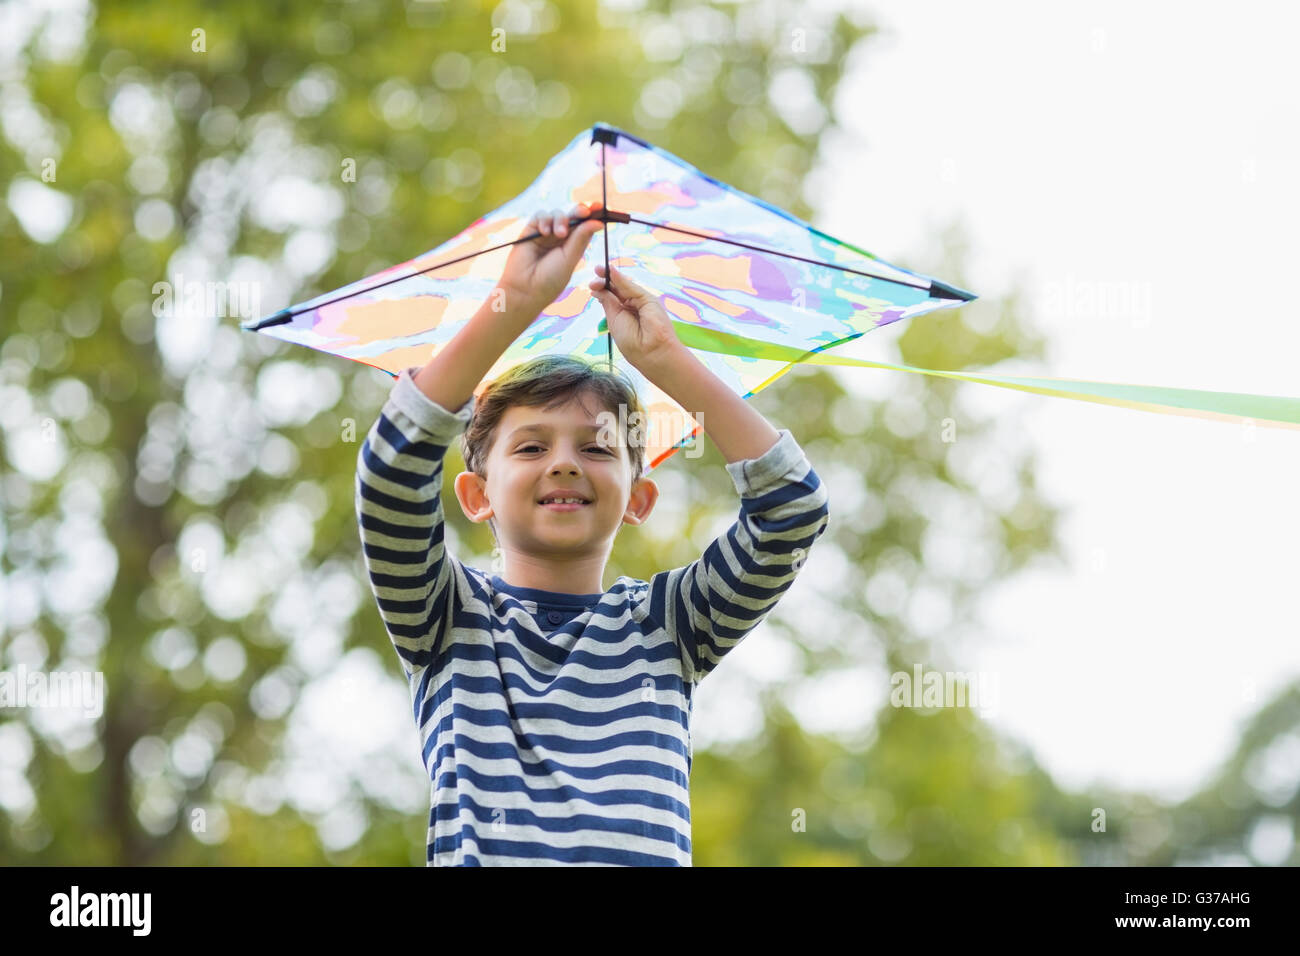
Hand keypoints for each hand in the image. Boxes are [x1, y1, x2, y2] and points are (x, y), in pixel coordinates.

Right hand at [498, 201, 604, 317]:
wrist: (525, 288)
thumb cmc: (550, 279)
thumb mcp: (569, 258)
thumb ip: (581, 238)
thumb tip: (599, 222)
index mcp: (574, 246)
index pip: (586, 226)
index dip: (593, 216)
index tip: (601, 207)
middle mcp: (561, 238)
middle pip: (573, 216)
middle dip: (580, 211)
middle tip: (585, 211)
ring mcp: (546, 233)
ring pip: (557, 214)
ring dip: (561, 220)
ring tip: (559, 234)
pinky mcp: (531, 230)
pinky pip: (540, 215)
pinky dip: (544, 220)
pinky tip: (544, 232)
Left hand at [588, 264, 684, 372]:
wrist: (651, 352)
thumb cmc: (632, 342)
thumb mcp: (614, 319)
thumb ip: (608, 303)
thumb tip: (597, 289)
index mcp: (623, 313)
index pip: (611, 296)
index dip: (601, 289)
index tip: (591, 286)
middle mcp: (633, 306)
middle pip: (617, 288)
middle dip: (604, 280)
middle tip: (593, 276)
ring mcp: (641, 301)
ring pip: (623, 285)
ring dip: (610, 277)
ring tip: (598, 271)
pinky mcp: (649, 299)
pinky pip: (632, 287)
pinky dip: (621, 279)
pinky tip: (611, 272)